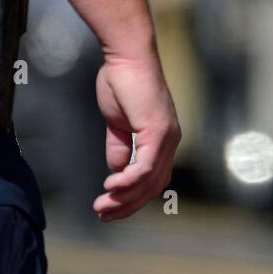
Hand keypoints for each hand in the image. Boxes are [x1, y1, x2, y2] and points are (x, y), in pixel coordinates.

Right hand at [92, 53, 180, 221]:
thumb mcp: (119, 123)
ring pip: (149, 181)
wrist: (126, 58)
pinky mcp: (158, 131)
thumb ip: (119, 147)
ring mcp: (167, 136)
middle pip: (153, 186)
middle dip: (127, 205)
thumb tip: (116, 171)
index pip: (153, 179)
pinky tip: (110, 187)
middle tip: (102, 215)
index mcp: (162, 140)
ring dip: (124, 198)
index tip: (108, 208)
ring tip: (102, 205)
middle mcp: (170, 141)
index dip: (132, 197)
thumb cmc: (122, 83)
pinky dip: (128, 180)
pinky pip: (145, 166)